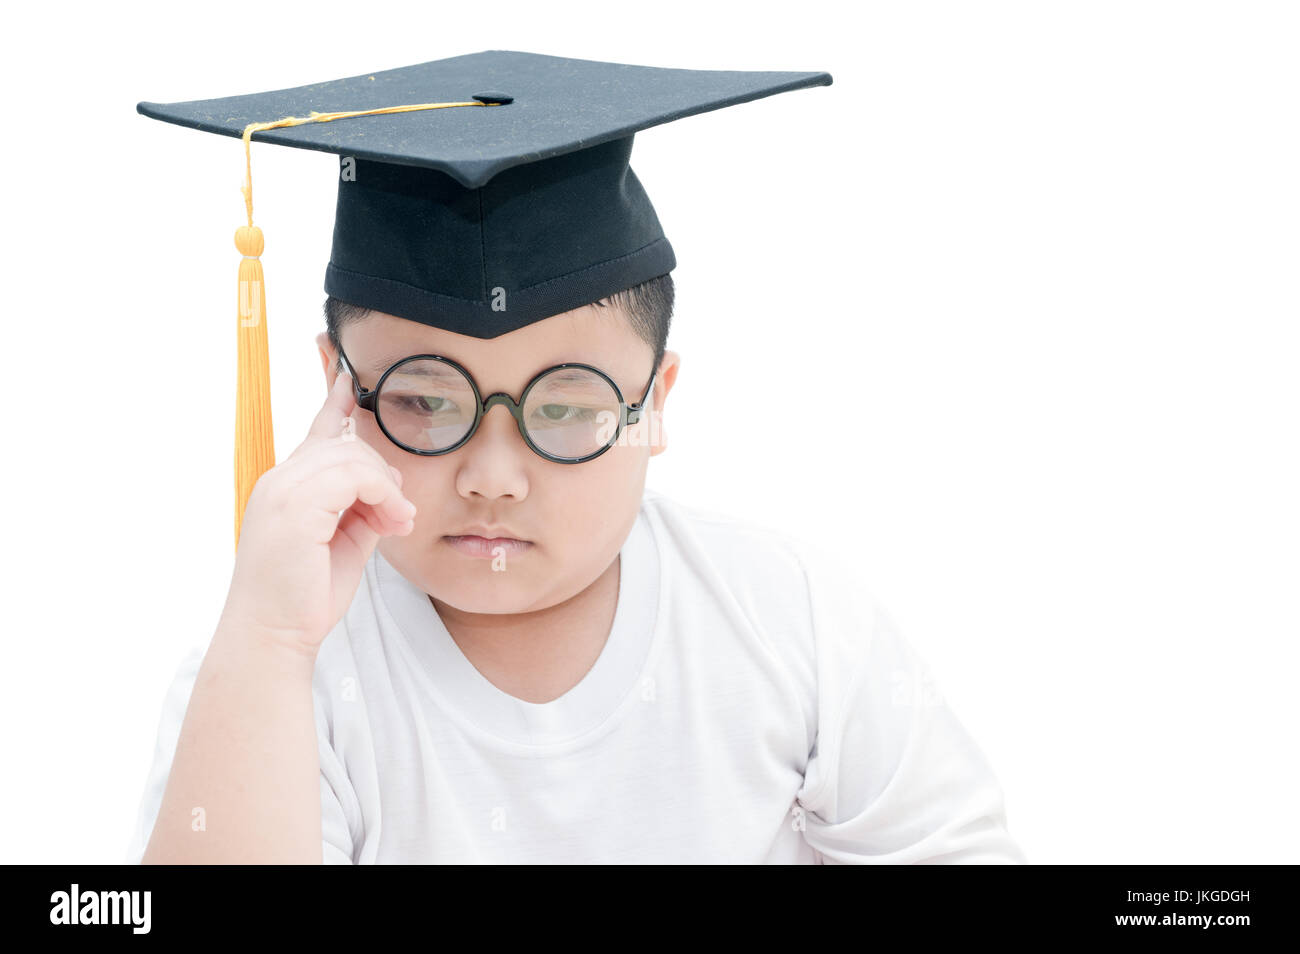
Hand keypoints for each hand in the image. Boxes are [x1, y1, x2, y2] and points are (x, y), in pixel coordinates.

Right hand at [220, 374, 416, 654]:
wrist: (274, 635)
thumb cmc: (305, 595)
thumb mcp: (345, 540)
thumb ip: (363, 506)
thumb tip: (389, 484)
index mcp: (287, 485)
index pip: (316, 431)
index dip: (334, 401)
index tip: (347, 375)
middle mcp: (280, 480)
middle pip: (346, 443)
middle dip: (382, 472)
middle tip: (400, 514)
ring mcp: (283, 490)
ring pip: (353, 456)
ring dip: (386, 489)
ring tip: (397, 523)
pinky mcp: (295, 506)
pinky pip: (354, 476)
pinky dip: (383, 496)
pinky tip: (392, 521)